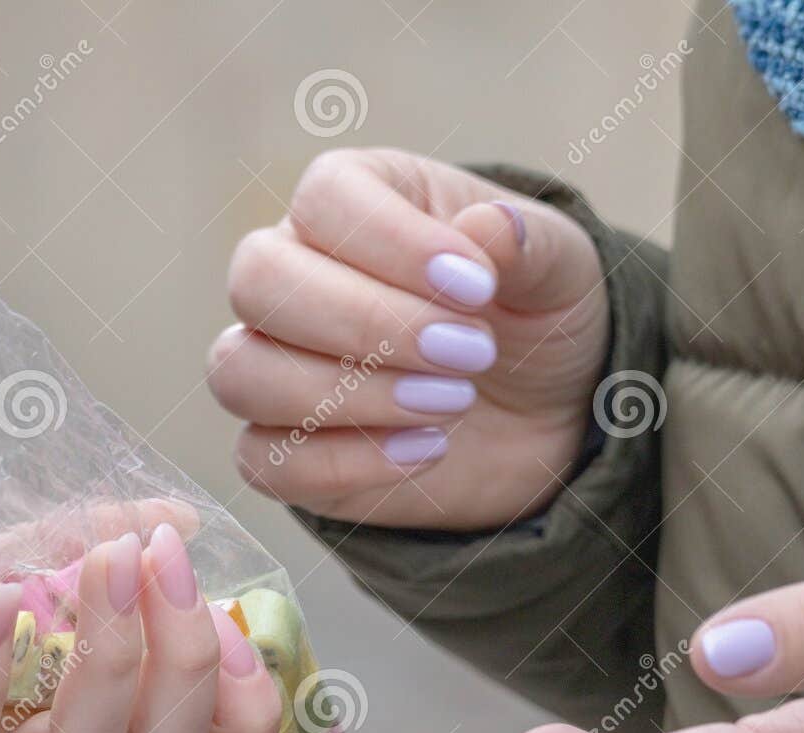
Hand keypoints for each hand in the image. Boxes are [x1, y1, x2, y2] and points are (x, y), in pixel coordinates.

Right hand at [212, 147, 608, 530]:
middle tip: (472, 353)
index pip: (324, 198)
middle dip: (369, 324)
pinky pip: (263, 460)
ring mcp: (279, 363)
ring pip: (241, 371)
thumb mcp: (561, 270)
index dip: (393, 243)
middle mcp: (297, 274)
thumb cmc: (538, 319)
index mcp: (356, 201)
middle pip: (258, 280)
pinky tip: (428, 451)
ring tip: (453, 404)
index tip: (480, 287)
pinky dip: (345, 464)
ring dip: (349, 395)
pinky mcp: (286, 451)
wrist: (546, 416)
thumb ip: (530, 243)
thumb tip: (487, 228)